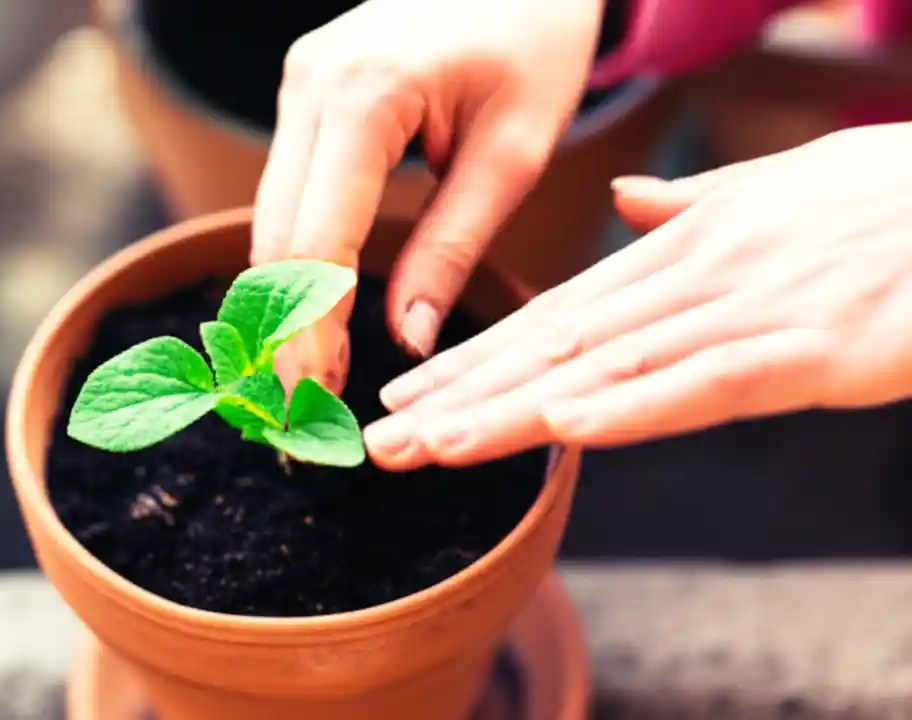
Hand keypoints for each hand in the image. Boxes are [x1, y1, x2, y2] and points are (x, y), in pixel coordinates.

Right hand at [250, 0, 605, 391]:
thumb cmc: (536, 43)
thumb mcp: (512, 154)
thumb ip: (451, 246)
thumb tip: (406, 337)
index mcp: (367, 94)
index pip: (317, 238)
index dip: (310, 326)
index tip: (313, 397)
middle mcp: (310, 84)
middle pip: (276, 235)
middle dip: (285, 327)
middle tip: (302, 407)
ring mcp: (298, 84)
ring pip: (270, 217)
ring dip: (282, 298)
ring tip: (307, 374)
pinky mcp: (304, 94)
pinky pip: (285, 192)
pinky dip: (296, 258)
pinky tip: (313, 309)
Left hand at [364, 123, 911, 468]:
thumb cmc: (888, 199)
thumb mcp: (776, 190)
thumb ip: (692, 208)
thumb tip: (628, 209)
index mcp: (680, 251)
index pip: (555, 315)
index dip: (477, 357)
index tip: (413, 391)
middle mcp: (691, 280)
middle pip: (554, 349)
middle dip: (462, 397)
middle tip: (383, 438)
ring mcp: (741, 313)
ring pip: (603, 370)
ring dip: (511, 412)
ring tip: (430, 444)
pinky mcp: (803, 350)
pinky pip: (699, 384)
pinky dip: (629, 407)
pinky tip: (560, 428)